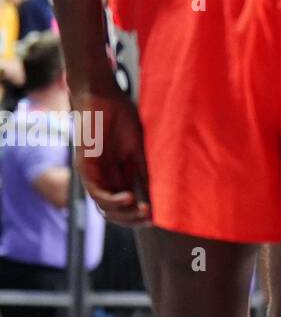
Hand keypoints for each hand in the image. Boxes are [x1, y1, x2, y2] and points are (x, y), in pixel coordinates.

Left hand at [75, 76, 150, 226]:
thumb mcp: (139, 148)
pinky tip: (130, 198)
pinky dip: (113, 200)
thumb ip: (144, 170)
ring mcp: (93, 175)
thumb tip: (159, 192)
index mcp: (118, 174)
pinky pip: (97, 193)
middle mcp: (104, 178)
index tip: (159, 216)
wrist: (102, 97)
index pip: (127, 203)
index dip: (141, 213)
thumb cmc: (121, 117)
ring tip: (143, 210)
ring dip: (124, 213)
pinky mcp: (85, 168)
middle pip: (115, 211)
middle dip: (133, 219)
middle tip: (151, 219)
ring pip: (105, 207)